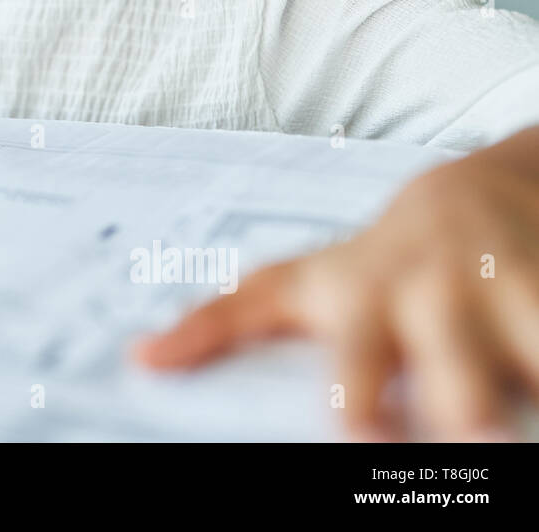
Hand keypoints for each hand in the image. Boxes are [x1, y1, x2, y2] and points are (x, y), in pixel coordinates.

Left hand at [132, 127, 538, 440]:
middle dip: (468, 423)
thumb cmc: (372, 263)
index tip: (358, 433)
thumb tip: (142, 360)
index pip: (355, 366)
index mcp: (361, 304)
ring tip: (524, 428)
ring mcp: (513, 300)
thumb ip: (221, 323)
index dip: (358, 406)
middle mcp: (439, 302)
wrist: (473, 198)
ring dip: (535, 382)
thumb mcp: (297, 285)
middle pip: (461, 392)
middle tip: (470, 443)